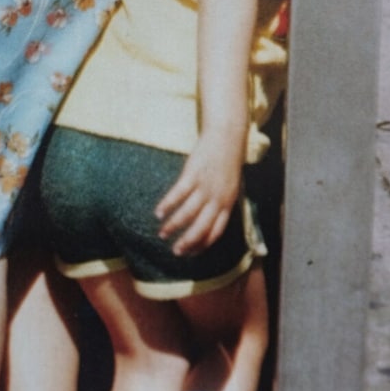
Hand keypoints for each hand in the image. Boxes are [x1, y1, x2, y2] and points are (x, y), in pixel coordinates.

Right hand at [155, 138, 242, 255]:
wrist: (226, 138)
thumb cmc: (227, 163)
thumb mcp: (231, 186)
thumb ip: (222, 203)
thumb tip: (210, 219)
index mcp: (228, 204)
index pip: (216, 232)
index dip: (203, 245)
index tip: (191, 253)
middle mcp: (217, 198)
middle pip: (201, 227)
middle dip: (187, 242)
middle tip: (175, 251)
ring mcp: (205, 186)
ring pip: (187, 213)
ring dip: (173, 226)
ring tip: (162, 233)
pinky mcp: (193, 174)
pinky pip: (178, 194)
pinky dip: (167, 205)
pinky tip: (158, 212)